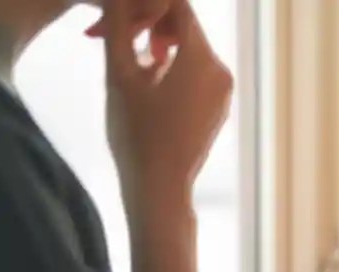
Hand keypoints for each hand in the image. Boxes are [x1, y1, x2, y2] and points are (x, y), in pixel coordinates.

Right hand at [92, 0, 232, 209]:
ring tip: (131, 67)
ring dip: (159, 47)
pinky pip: (197, 74)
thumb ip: (119, 27)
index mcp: (202, 59)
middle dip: (150, 27)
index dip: (146, 6)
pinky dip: (173, 69)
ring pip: (189, 50)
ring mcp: (224, 91)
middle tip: (115, 39)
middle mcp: (221, 71)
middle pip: (185, 28)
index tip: (121, 19)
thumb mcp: (119, 75)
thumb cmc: (137, 134)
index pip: (178, 7)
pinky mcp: (219, 106)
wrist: (161, 187)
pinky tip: (149, 87)